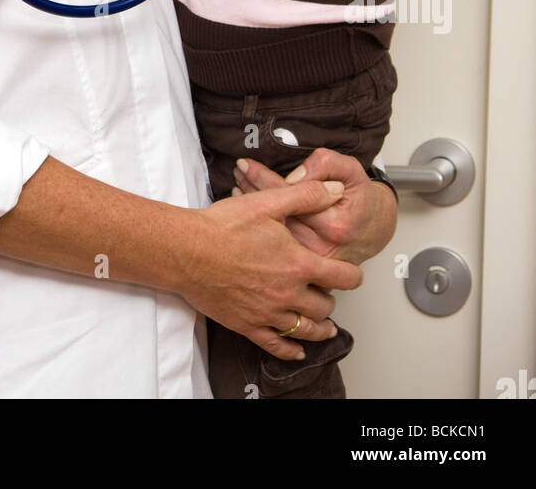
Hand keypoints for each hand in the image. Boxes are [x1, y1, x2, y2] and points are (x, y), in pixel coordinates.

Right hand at [178, 178, 362, 359]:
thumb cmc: (223, 226)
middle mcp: (288, 293)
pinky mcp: (248, 325)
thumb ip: (306, 196)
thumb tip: (335, 190)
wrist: (188, 250)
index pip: (341, 277)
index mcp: (297, 263)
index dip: (352, 276)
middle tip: (327, 293)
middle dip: (330, 299)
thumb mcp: (268, 202)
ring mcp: (268, 313)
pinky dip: (291, 351)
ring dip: (320, 329)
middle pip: (325, 306)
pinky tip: (297, 351)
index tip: (353, 276)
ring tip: (326, 327)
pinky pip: (277, 346)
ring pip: (306, 330)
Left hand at [231, 150, 397, 264]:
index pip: (288, 196)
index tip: (245, 164)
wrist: (374, 227)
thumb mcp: (349, 170)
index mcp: (334, 224)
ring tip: (238, 189)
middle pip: (277, 216)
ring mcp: (313, 264)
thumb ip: (324, 165)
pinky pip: (278, 248)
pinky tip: (251, 214)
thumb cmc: (360, 198)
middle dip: (251, 192)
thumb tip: (294, 176)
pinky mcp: (308, 273)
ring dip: (254, 210)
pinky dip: (261, 229)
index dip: (263, 177)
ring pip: (273, 234)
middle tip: (236, 174)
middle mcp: (322, 248)